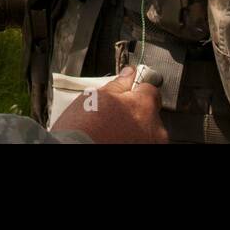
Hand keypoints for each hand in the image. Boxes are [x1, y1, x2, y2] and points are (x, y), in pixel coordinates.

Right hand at [49, 67, 167, 143]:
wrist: (75, 149)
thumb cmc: (84, 129)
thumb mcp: (96, 96)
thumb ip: (118, 84)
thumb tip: (128, 75)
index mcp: (145, 107)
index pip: (150, 88)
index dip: (136, 88)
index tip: (128, 90)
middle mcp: (154, 129)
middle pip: (149, 111)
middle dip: (135, 110)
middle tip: (113, 112)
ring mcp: (149, 145)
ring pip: (145, 130)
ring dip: (133, 127)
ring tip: (111, 128)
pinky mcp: (141, 154)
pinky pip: (140, 142)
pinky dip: (130, 140)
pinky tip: (113, 138)